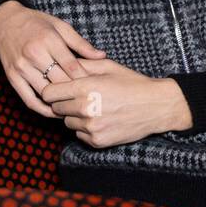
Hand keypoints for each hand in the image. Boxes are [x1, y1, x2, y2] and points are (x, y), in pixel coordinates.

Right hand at [0, 0, 106, 117]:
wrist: (4, 23)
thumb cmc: (35, 22)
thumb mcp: (60, 26)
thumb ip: (80, 43)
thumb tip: (101, 56)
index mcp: (49, 39)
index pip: (72, 66)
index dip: (86, 79)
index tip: (95, 87)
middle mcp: (34, 54)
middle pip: (60, 81)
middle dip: (76, 92)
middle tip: (89, 100)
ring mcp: (22, 67)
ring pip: (46, 92)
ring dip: (61, 102)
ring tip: (75, 107)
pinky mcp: (12, 77)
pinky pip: (29, 99)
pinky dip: (42, 109)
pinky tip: (54, 111)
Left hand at [39, 57, 193, 146]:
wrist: (156, 106)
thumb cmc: (132, 83)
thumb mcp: (107, 67)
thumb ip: (81, 65)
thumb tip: (60, 65)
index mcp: (85, 87)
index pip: (48, 93)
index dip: (52, 90)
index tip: (59, 89)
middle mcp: (85, 109)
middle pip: (56, 109)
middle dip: (64, 102)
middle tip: (79, 97)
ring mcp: (91, 127)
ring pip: (67, 123)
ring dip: (75, 116)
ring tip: (94, 107)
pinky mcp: (97, 141)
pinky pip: (79, 135)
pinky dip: (85, 129)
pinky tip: (101, 119)